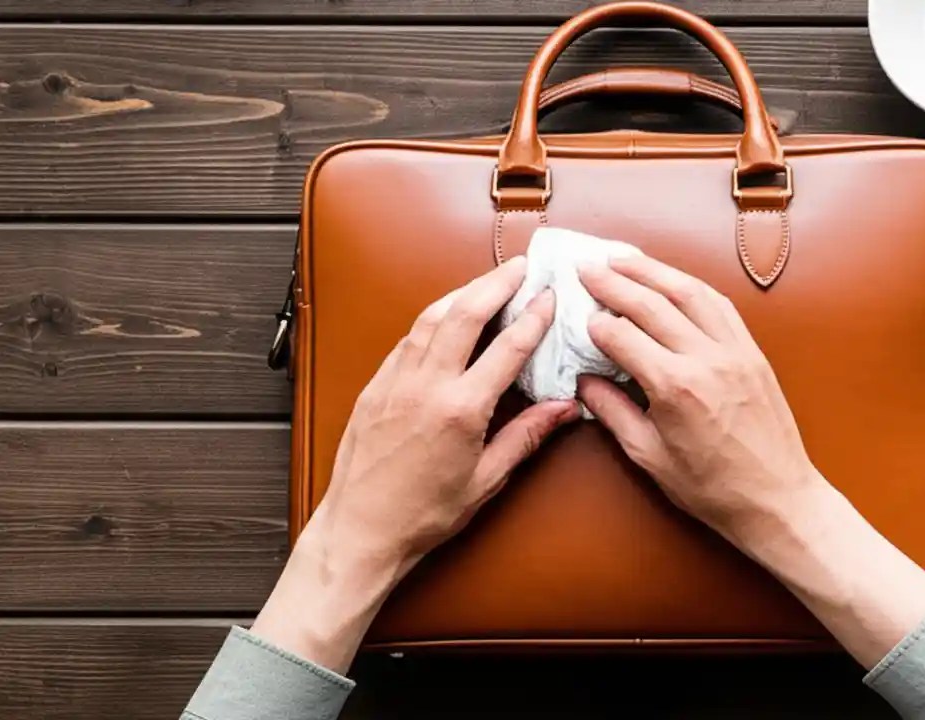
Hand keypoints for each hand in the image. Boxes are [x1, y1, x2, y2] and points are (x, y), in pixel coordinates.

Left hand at [253, 257, 578, 671]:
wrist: (360, 531)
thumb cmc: (423, 516)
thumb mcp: (486, 480)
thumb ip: (526, 436)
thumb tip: (564, 408)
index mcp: (460, 410)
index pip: (507, 348)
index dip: (533, 316)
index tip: (549, 295)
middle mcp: (426, 386)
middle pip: (465, 314)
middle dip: (496, 284)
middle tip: (521, 266)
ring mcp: (395, 381)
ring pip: (431, 318)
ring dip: (463, 293)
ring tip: (488, 282)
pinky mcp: (375, 386)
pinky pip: (406, 339)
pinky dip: (432, 318)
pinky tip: (446, 316)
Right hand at [575, 254, 820, 546]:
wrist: (777, 499)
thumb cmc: (713, 489)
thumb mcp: (650, 457)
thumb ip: (614, 413)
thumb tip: (584, 382)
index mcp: (675, 388)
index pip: (623, 337)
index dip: (596, 324)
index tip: (579, 317)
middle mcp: (706, 359)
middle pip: (652, 303)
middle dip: (614, 281)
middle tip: (586, 267)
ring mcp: (735, 351)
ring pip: (689, 292)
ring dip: (653, 270)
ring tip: (622, 258)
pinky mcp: (753, 352)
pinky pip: (720, 305)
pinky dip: (692, 286)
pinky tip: (672, 279)